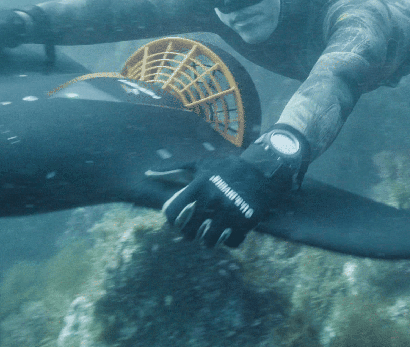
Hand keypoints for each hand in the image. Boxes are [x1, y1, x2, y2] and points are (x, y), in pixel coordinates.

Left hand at [161, 125, 310, 247]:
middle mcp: (213, 202)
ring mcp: (230, 214)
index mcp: (199, 187)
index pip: (172, 214)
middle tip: (195, 227)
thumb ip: (173, 170)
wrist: (261, 171)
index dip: (171, 220)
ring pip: (209, 243)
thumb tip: (147, 174)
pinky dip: (230, 240)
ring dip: (209, 240)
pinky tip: (230, 230)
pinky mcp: (246, 223)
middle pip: (189, 234)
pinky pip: (232, 243)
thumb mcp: (199, 165)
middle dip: (189, 233)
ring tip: (211, 230)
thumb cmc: (225, 169)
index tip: (177, 218)